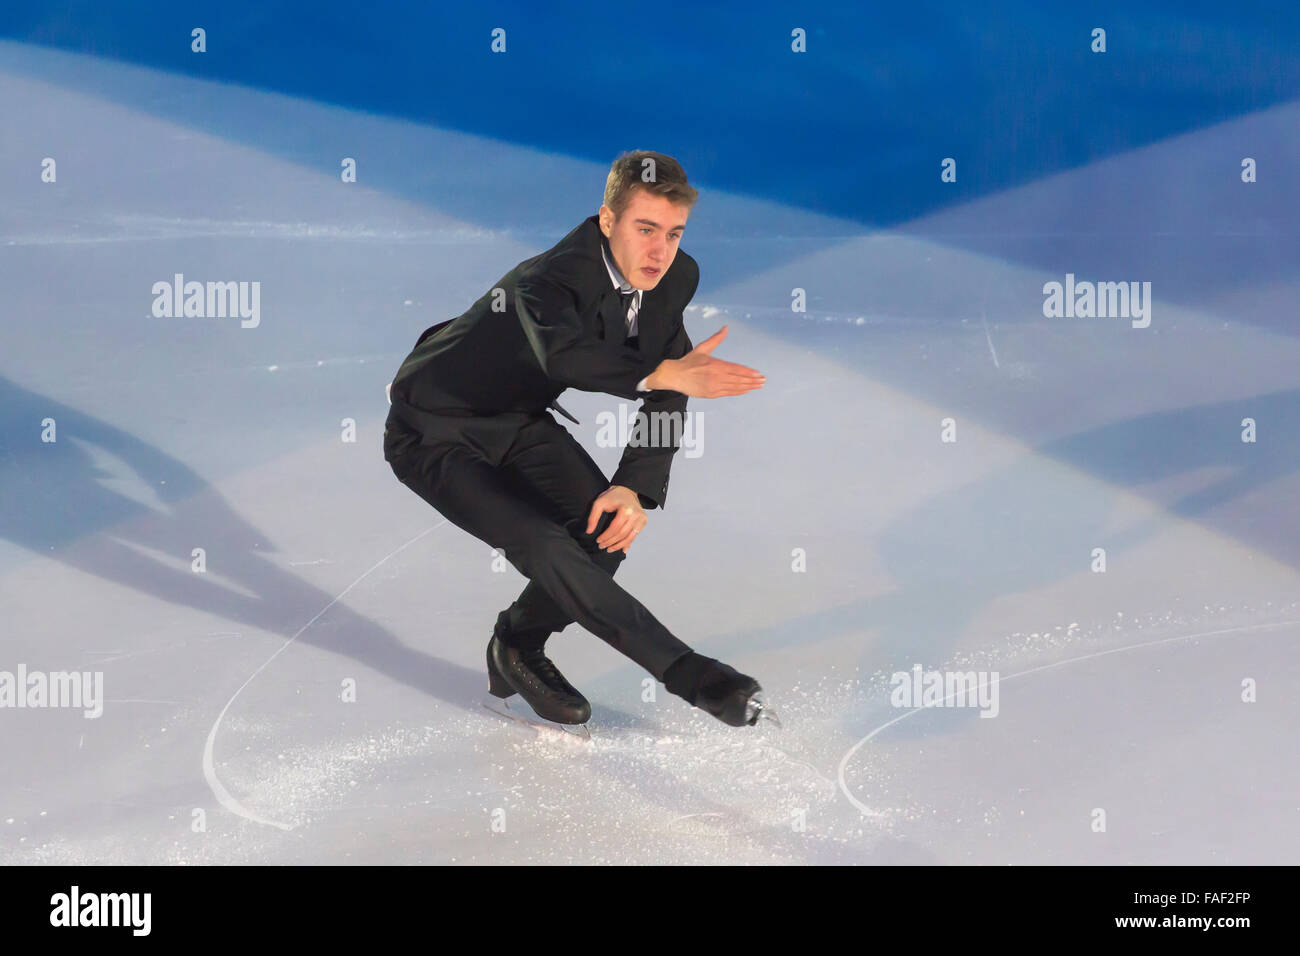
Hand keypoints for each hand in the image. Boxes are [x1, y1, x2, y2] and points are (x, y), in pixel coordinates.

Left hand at [586, 485, 646, 553]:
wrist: (626, 489)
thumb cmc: (612, 496)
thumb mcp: (599, 503)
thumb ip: (593, 517)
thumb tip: (589, 532)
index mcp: (625, 510)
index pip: (615, 528)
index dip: (606, 536)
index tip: (598, 541)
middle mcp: (635, 514)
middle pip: (622, 534)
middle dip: (611, 542)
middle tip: (602, 546)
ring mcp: (641, 518)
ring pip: (630, 537)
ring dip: (619, 545)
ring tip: (610, 549)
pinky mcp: (644, 520)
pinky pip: (635, 535)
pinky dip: (628, 543)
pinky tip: (622, 549)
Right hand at [646, 326, 764, 397]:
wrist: (675, 376)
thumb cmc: (689, 362)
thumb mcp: (703, 348)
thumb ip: (716, 339)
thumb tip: (726, 328)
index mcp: (716, 365)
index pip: (737, 370)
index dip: (749, 373)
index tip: (759, 374)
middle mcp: (717, 377)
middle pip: (739, 380)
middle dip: (753, 381)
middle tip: (763, 381)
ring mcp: (714, 387)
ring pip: (735, 388)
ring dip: (748, 387)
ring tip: (758, 386)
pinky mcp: (711, 394)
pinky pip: (728, 393)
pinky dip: (738, 392)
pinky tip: (746, 390)